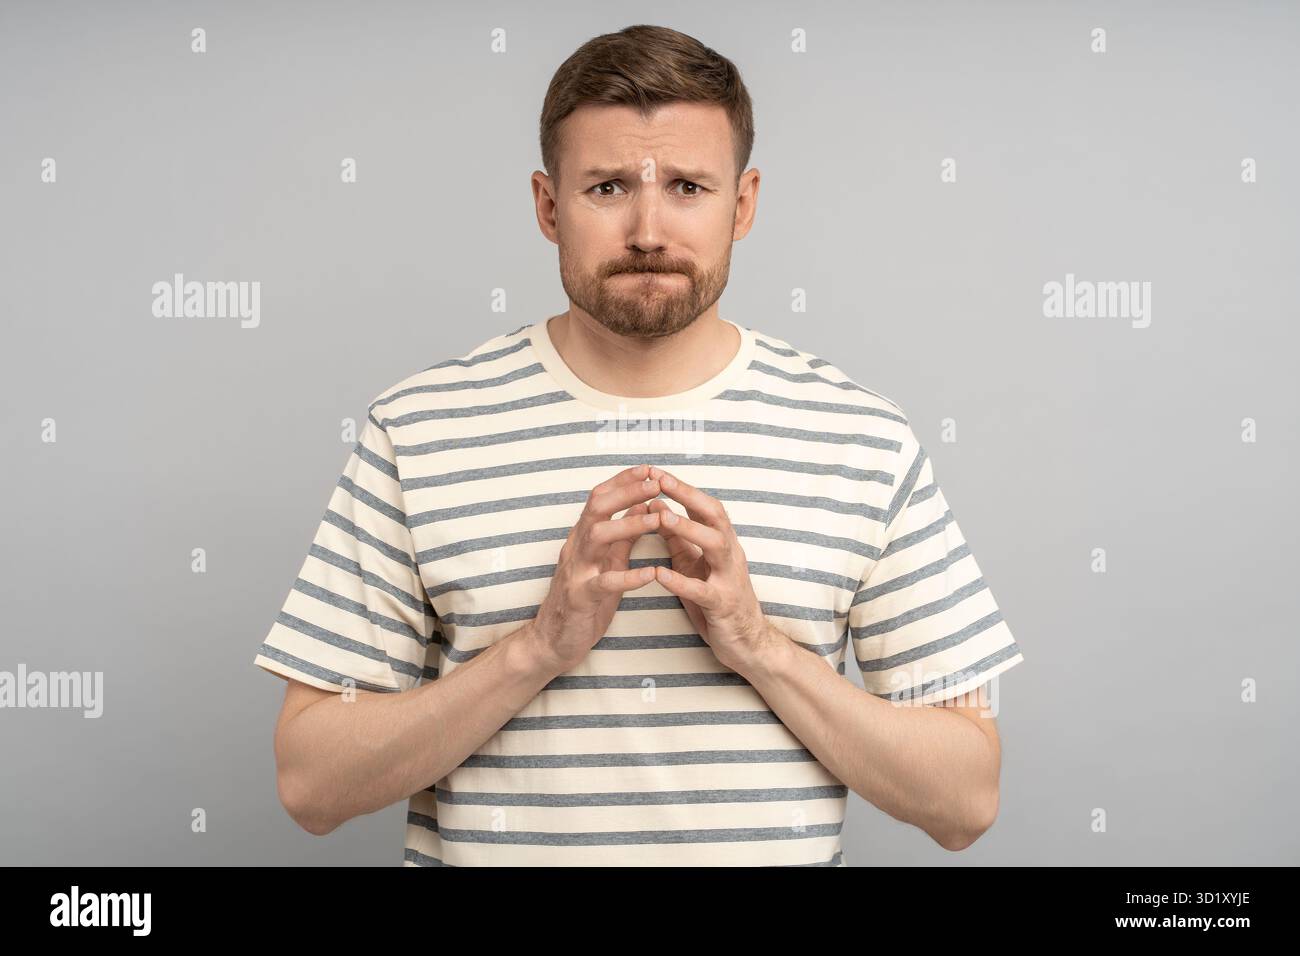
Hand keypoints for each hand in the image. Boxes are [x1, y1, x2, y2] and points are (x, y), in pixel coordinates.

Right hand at [528, 463, 662, 672]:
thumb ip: (621, 536)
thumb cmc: (583, 598)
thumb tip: (641, 504)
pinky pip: (604, 584)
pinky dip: (628, 577)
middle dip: (626, 492)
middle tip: (655, 482)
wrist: (552, 640)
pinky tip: (651, 574)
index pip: (600, 498)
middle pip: (597, 508)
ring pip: (597, 538)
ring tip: (657, 519)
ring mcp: (576, 572)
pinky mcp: (580, 599)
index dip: (623, 481)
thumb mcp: (605, 561)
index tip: (649, 468)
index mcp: (583, 537)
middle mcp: (576, 548)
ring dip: (628, 525)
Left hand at [643, 466, 787, 672]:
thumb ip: (679, 539)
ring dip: (688, 529)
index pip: (705, 506)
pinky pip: (703, 590)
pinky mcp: (724, 606)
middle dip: (687, 496)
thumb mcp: (696, 565)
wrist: (750, 643)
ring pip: (715, 545)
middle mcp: (731, 555)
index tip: (656, 471)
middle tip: (660, 481)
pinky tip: (659, 574)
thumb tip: (657, 506)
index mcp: (723, 543)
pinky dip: (680, 581)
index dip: (683, 488)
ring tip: (661, 517)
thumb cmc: (719, 601)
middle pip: (715, 516)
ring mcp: (730, 579)